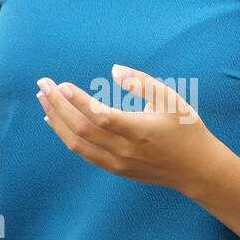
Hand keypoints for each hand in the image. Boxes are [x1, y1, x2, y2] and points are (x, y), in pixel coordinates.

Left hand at [36, 63, 223, 197]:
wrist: (197, 169)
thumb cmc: (186, 129)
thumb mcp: (171, 100)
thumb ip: (142, 83)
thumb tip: (114, 69)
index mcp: (140, 131)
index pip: (101, 116)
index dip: (78, 101)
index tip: (60, 84)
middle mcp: (125, 150)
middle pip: (82, 129)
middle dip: (58, 106)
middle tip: (42, 85)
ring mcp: (118, 162)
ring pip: (77, 143)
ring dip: (56, 120)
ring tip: (43, 99)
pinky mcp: (115, 169)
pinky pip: (83, 152)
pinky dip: (66, 135)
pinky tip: (55, 120)